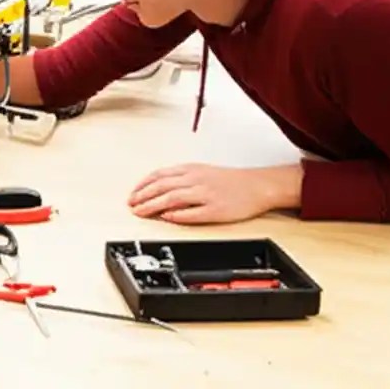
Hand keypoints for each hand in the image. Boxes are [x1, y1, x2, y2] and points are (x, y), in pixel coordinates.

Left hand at [127, 163, 302, 224]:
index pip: (159, 175)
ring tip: (141, 212)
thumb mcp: (202, 172)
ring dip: (153, 206)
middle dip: (143, 197)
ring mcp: (206, 194)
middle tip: (131, 205)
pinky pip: (193, 213)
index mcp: (191, 170)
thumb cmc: (230, 181)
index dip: (142, 185)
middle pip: (162, 187)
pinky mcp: (216, 209)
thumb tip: (159, 187)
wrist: (258, 185)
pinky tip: (167, 218)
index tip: (132, 194)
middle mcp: (196, 180)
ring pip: (173, 198)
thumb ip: (181, 178)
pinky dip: (177, 215)